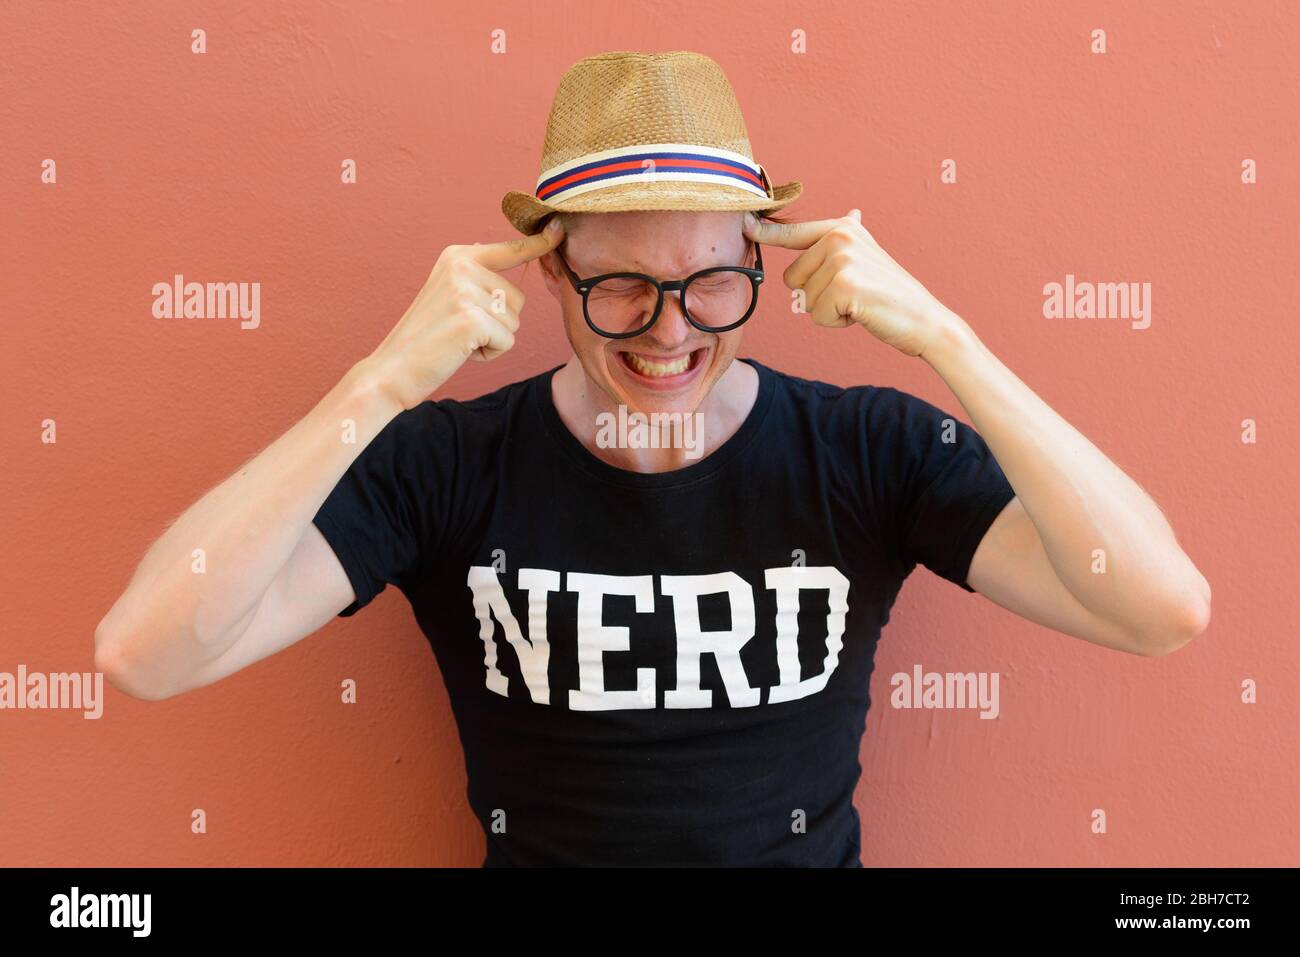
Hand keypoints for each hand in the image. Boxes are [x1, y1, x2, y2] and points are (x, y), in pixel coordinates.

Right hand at [365, 219, 564, 409]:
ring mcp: (466, 291)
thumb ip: (474, 274)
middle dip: (497, 322)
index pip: (509, 249)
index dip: (538, 243)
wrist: (393, 369)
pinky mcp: (472, 319)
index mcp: (457, 255)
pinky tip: (461, 351)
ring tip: (458, 339)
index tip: (558, 227)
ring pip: (514, 322)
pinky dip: (490, 354)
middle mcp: (462, 266)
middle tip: (459, 329)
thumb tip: (494, 248)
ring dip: (493, 340)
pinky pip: (507, 342)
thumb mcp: (447, 292)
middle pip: (517, 298)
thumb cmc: (425, 338)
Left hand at [742, 209, 951, 357]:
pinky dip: (837, 323)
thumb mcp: (870, 257)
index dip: (765, 231)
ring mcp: (842, 259)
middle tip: (854, 294)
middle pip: (792, 278)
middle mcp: (840, 237)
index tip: (743, 221)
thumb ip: (850, 239)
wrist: (925, 320)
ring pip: (804, 299)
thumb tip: (852, 214)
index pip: (793, 232)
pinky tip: (862, 313)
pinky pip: (817, 315)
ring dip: (829, 310)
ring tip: (860, 302)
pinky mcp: (844, 285)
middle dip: (817, 295)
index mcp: (843, 228)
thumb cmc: (891, 295)